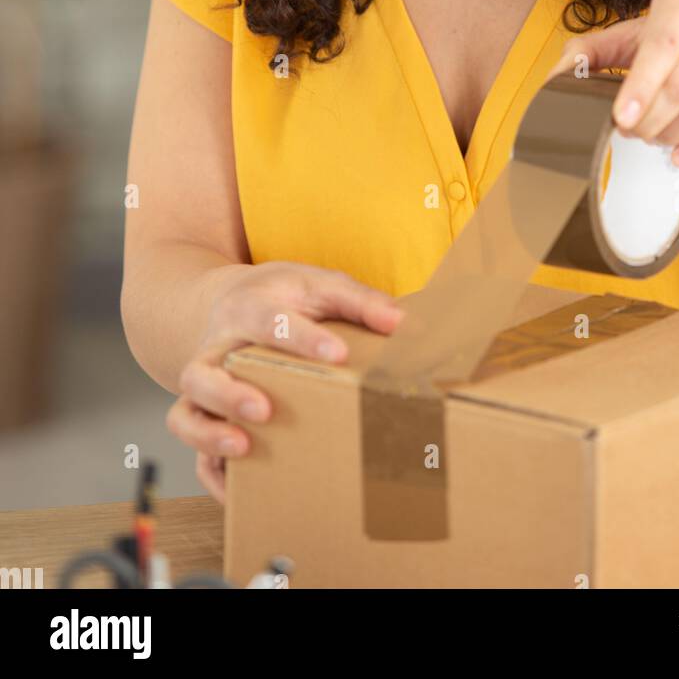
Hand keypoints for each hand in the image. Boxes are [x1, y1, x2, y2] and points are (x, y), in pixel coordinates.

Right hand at [166, 262, 404, 502]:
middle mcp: (217, 346)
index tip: (338, 355)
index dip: (304, 338)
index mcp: (251, 307)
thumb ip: (359, 301)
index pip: (271, 320)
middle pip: (202, 371)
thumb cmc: (282, 296)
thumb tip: (400, 323)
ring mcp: (204, 382)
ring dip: (210, 435)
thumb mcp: (320, 284)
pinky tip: (238, 489)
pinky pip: (190, 444)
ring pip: (185, 412)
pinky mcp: (200, 410)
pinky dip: (209, 470)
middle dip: (230, 394)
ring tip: (244, 448)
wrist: (230, 298)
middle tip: (266, 410)